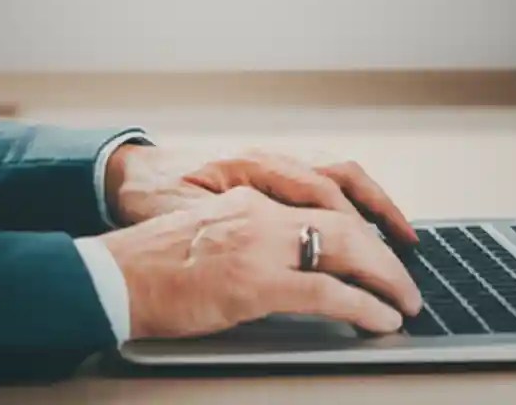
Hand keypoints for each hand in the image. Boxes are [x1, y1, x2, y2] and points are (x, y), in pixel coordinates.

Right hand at [92, 186, 422, 338]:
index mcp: (250, 196)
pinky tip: (380, 320)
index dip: (364, 223)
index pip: (324, 201)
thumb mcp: (209, 233)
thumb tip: (289, 264)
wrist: (110, 276)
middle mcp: (261, 210)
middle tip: (406, 281)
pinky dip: (363, 306)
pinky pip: (327, 292)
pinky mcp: (255, 282)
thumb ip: (250, 237)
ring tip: (404, 301)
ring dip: (385, 277)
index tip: (386, 244)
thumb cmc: (151, 265)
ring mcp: (260, 244)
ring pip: (346, 249)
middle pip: (345, 221)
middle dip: (384, 253)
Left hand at [105, 145, 418, 244]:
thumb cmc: (151, 196)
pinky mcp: (273, 174)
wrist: (129, 174)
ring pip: (340, 176)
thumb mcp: (185, 216)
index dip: (352, 234)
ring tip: (402, 240)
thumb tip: (273, 243)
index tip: (375, 269)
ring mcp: (274, 163)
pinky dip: (354, 202)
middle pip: (341, 180)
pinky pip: (325, 182)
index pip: (319, 196)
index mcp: (251, 165)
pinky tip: (367, 225)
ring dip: (374, 206)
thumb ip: (230, 226)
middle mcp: (270, 158)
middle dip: (379, 220)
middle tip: (405, 260)